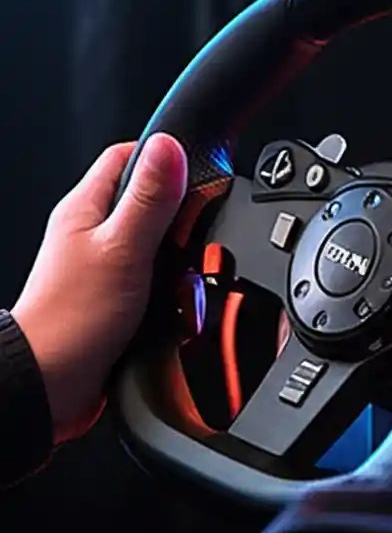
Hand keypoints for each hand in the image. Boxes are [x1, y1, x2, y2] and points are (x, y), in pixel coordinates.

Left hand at [11, 135, 186, 443]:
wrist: (49, 384)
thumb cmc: (71, 321)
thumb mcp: (123, 250)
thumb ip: (150, 199)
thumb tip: (169, 148)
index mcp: (85, 209)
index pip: (129, 156)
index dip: (167, 155)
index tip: (201, 169)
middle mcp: (92, 233)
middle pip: (151, 201)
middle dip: (183, 216)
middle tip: (198, 234)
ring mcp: (104, 266)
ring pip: (159, 244)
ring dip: (182, 259)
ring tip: (187, 276)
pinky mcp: (116, 299)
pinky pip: (157, 281)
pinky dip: (175, 291)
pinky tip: (179, 304)